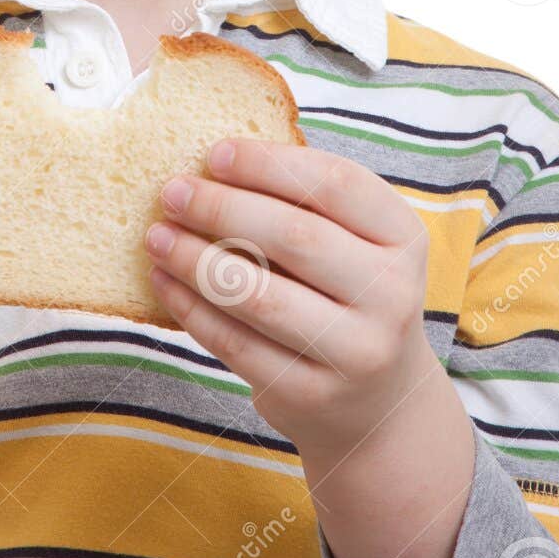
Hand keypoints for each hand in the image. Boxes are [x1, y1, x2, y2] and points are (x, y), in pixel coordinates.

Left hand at [143, 136, 434, 460]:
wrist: (379, 404)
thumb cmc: (348, 295)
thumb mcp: (354, 244)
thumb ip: (303, 204)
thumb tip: (211, 165)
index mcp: (403, 237)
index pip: (335, 182)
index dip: (269, 164)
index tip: (214, 153)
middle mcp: (391, 293)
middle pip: (295, 236)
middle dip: (221, 208)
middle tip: (171, 192)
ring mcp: (356, 350)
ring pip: (259, 295)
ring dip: (195, 260)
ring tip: (155, 237)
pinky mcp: (311, 393)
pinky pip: (237, 344)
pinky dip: (191, 308)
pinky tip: (164, 282)